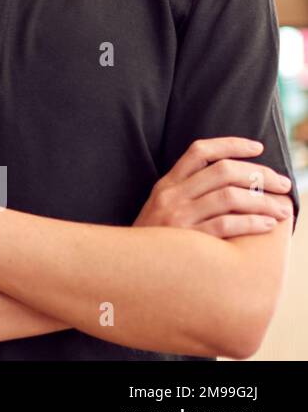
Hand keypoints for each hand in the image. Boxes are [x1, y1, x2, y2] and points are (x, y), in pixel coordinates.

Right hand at [135, 137, 294, 237]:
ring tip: (282, 209)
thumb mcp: (161, 207)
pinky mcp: (187, 239)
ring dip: (263, 201)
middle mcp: (172, 195)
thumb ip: (187, 192)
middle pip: (223, 171)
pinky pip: (226, 225)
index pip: (200, 151)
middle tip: (283, 184)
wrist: (127, 267)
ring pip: (229, 197)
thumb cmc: (154, 239)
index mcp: (167, 184)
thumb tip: (232, 182)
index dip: (231, 144)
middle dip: (260, 175)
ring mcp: (178, 216)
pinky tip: (267, 225)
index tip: (258, 147)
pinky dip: (252, 223)